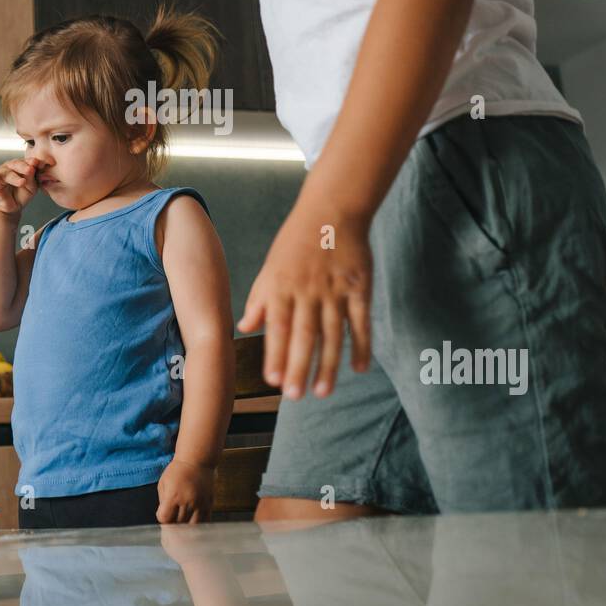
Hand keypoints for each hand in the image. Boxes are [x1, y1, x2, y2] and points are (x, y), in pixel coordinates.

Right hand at [0, 159, 37, 216]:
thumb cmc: (22, 195)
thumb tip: (32, 169)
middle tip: (30, 170)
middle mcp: (10, 166)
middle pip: (17, 164)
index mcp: (20, 165)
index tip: (37, 162)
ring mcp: (1, 173)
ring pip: (8, 173)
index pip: (26, 162)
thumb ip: (31, 178)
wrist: (12, 207)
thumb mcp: (31, 187)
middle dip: (24, 167)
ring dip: (14, 177)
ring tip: (21, 182)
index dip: (31, 161)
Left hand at [156, 459, 214, 523]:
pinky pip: (204, 521)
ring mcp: (199, 503)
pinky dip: (197, 525)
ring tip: (182, 522)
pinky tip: (193, 521)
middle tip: (171, 518)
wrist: (197, 460)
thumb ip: (162, 501)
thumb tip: (164, 517)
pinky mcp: (209, 504)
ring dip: (185, 526)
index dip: (162, 517)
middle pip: (177, 523)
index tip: (163, 512)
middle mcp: (187, 501)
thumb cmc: (177, 470)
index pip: (164, 518)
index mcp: (173, 495)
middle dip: (172, 522)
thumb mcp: (163, 483)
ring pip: (191, 526)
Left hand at [237, 208, 371, 398]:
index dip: (274, 354)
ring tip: (323, 392)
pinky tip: (359, 368)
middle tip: (294, 396)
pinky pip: (361, 321)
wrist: (332, 209)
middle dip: (298, 367)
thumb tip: (244, 328)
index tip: (271, 381)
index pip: (276, 326)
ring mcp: (335, 290)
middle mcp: (308, 290)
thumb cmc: (296, 240)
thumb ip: (259, 299)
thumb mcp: (270, 267)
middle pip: (303, 334)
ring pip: (332, 334)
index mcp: (282, 286)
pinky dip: (361, 345)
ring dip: (328, 365)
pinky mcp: (359, 287)